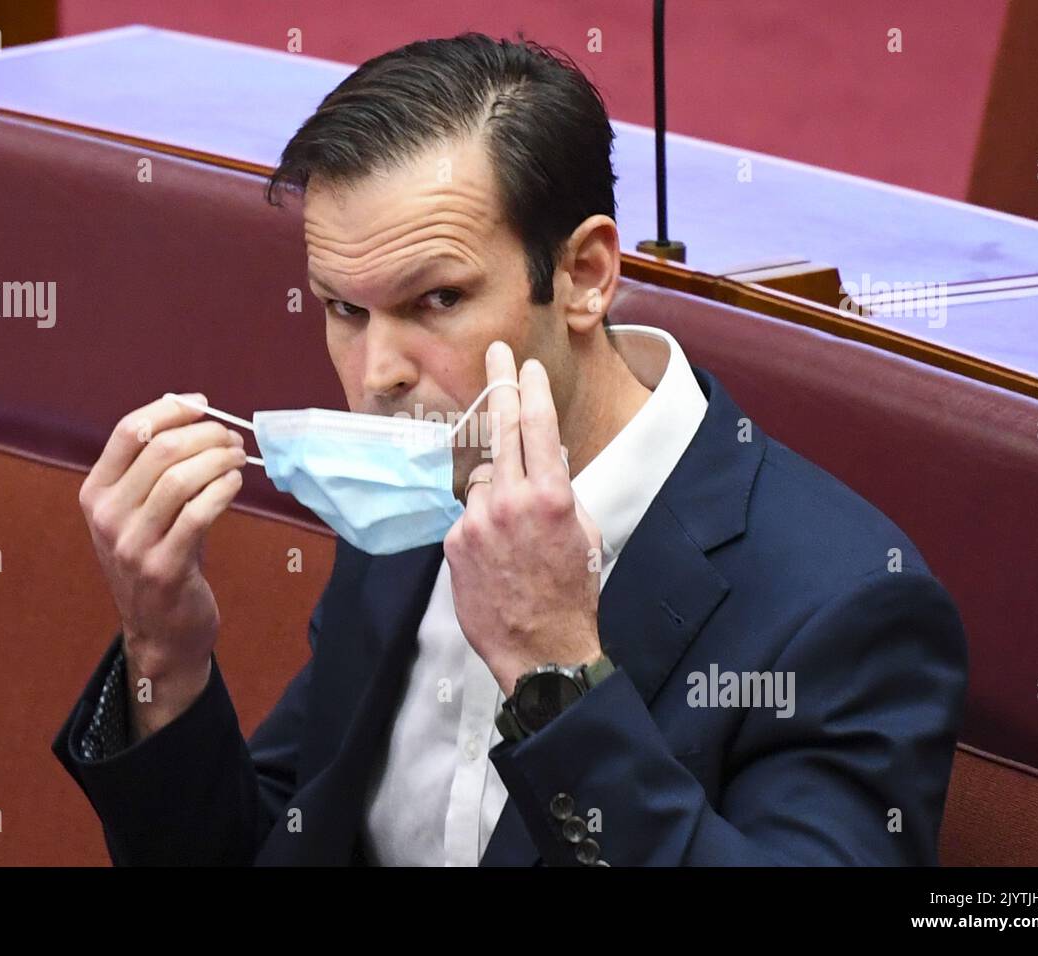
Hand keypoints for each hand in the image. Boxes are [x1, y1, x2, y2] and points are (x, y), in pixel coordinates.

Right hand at [77, 392, 247, 737]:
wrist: (160, 632)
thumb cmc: (159, 560)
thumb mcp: (142, 513)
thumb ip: (156, 469)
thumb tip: (195, 416)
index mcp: (95, 493)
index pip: (128, 431)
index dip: (170, 410)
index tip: (203, 405)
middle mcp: (106, 516)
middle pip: (159, 449)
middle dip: (205, 435)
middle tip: (232, 438)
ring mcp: (131, 544)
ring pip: (181, 477)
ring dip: (219, 459)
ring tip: (239, 458)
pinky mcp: (163, 567)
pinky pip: (198, 513)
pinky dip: (223, 490)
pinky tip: (235, 485)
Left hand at [443, 341, 603, 697]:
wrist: (541, 648)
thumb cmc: (571, 591)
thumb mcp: (582, 533)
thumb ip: (561, 491)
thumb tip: (544, 459)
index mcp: (552, 497)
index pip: (538, 427)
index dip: (531, 390)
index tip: (526, 366)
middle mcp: (511, 501)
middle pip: (500, 430)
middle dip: (499, 386)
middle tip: (495, 354)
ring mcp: (478, 521)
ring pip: (483, 480)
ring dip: (497, 489)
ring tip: (514, 532)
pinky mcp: (455, 542)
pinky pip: (469, 515)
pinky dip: (482, 523)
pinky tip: (498, 555)